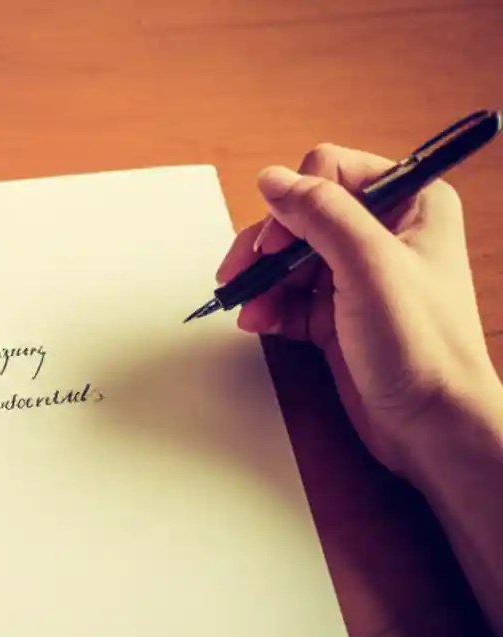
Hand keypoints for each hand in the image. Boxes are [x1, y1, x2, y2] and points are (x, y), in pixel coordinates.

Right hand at [217, 143, 502, 483]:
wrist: (431, 425)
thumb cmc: (423, 348)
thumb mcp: (369, 266)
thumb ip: (320, 214)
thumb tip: (273, 179)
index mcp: (411, 204)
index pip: (332, 170)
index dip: (297, 202)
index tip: (279, 242)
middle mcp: (386, 233)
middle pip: (302, 214)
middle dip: (268, 245)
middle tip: (245, 272)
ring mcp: (360, 275)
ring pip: (289, 256)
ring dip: (262, 280)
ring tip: (248, 307)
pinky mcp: (339, 312)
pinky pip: (289, 296)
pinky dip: (269, 306)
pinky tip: (259, 322)